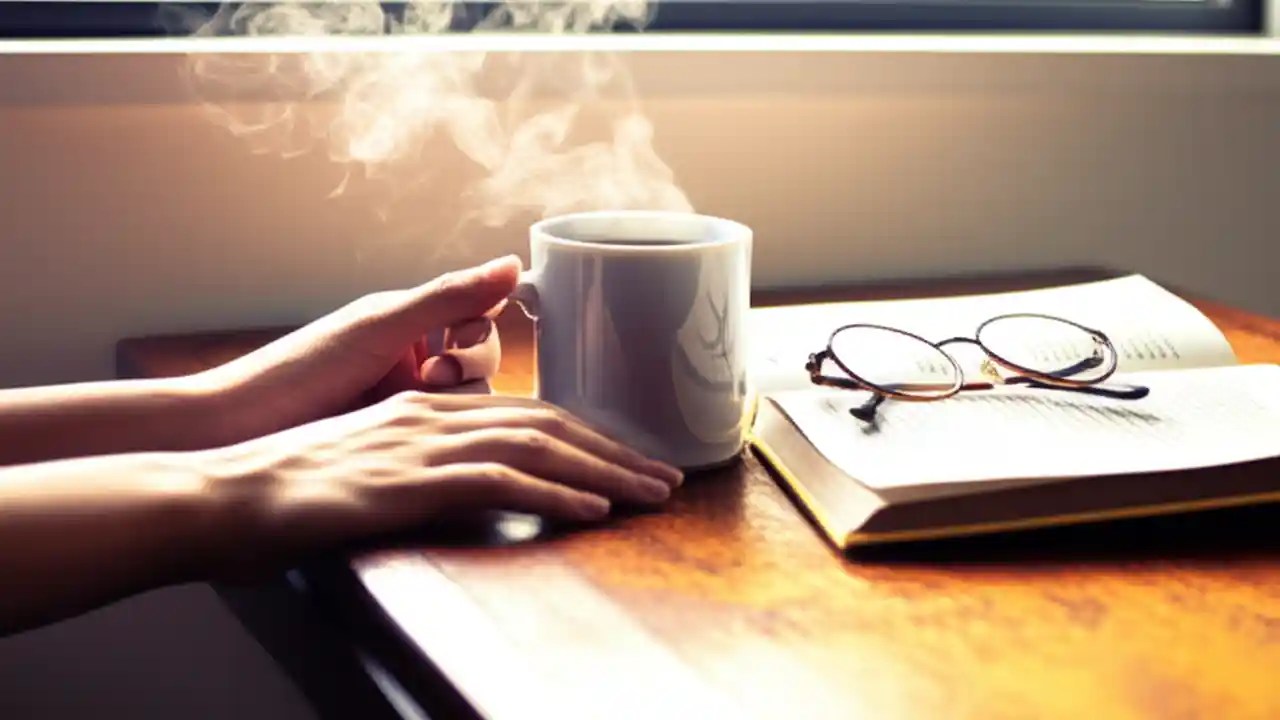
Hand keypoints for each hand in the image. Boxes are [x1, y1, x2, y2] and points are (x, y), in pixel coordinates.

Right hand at [199, 388, 683, 575]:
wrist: (218, 490)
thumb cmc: (286, 485)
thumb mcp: (364, 460)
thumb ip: (416, 462)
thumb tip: (456, 480)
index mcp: (425, 407)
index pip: (528, 412)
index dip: (588, 433)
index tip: (629, 457)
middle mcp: (432, 414)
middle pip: (548, 422)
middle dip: (615, 449)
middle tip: (666, 476)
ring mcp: (421, 444)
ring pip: (537, 445)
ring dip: (604, 470)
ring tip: (652, 494)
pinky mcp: (407, 481)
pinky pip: (498, 481)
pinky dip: (553, 493)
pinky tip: (593, 509)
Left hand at [202, 255, 520, 444]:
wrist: (242, 431)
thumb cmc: (299, 370)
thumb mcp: (382, 327)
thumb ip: (450, 297)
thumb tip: (513, 264)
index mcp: (407, 323)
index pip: (477, 315)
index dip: (480, 328)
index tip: (458, 340)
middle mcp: (412, 360)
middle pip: (481, 361)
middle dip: (466, 367)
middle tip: (432, 375)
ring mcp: (407, 404)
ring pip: (471, 403)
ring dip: (453, 402)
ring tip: (413, 404)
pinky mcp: (401, 444)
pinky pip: (447, 437)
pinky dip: (442, 433)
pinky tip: (416, 433)